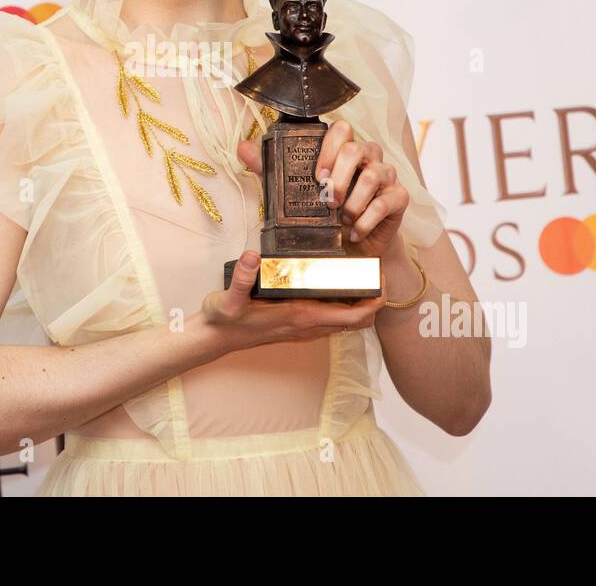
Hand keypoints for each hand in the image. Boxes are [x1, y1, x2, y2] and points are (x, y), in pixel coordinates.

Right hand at [202, 250, 386, 350]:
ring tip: (363, 277)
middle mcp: (308, 326)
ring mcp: (304, 329)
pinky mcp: (297, 327)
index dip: (375, 301)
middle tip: (378, 273)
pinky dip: (344, 308)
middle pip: (357, 321)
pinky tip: (336, 288)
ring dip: (361, 305)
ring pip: (346, 323)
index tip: (382, 279)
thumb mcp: (229, 298)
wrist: (213, 339)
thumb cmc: (223, 320)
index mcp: (301, 316)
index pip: (353, 317)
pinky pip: (332, 321)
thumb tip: (252, 255)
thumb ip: (242, 278)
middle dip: (375, 301)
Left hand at [236, 119, 408, 259]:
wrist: (356, 249)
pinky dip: (366, 220)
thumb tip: (243, 148)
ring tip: (340, 220)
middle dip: (338, 177)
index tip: (316, 174)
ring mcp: (387, 175)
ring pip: (374, 174)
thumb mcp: (297, 192)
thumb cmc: (327, 214)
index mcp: (344, 150)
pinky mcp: (399, 198)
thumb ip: (272, 170)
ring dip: (353, 201)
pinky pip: (386, 202)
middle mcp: (369, 156)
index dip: (328, 147)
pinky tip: (354, 232)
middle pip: (357, 149)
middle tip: (327, 201)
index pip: (341, 129)